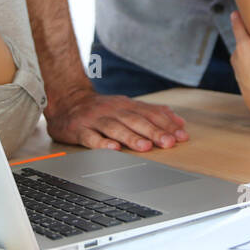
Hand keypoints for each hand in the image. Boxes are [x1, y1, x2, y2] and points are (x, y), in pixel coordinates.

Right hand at [46, 85, 188, 151]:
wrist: (67, 100)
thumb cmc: (102, 108)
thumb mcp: (128, 106)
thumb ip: (153, 113)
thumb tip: (180, 123)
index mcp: (127, 105)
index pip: (150, 114)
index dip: (166, 125)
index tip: (181, 136)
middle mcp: (113, 111)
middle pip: (135, 120)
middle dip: (154, 131)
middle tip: (169, 143)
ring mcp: (96, 120)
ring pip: (115, 128)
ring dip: (131, 137)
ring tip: (145, 147)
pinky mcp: (80, 130)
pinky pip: (91, 137)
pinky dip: (102, 144)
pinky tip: (113, 149)